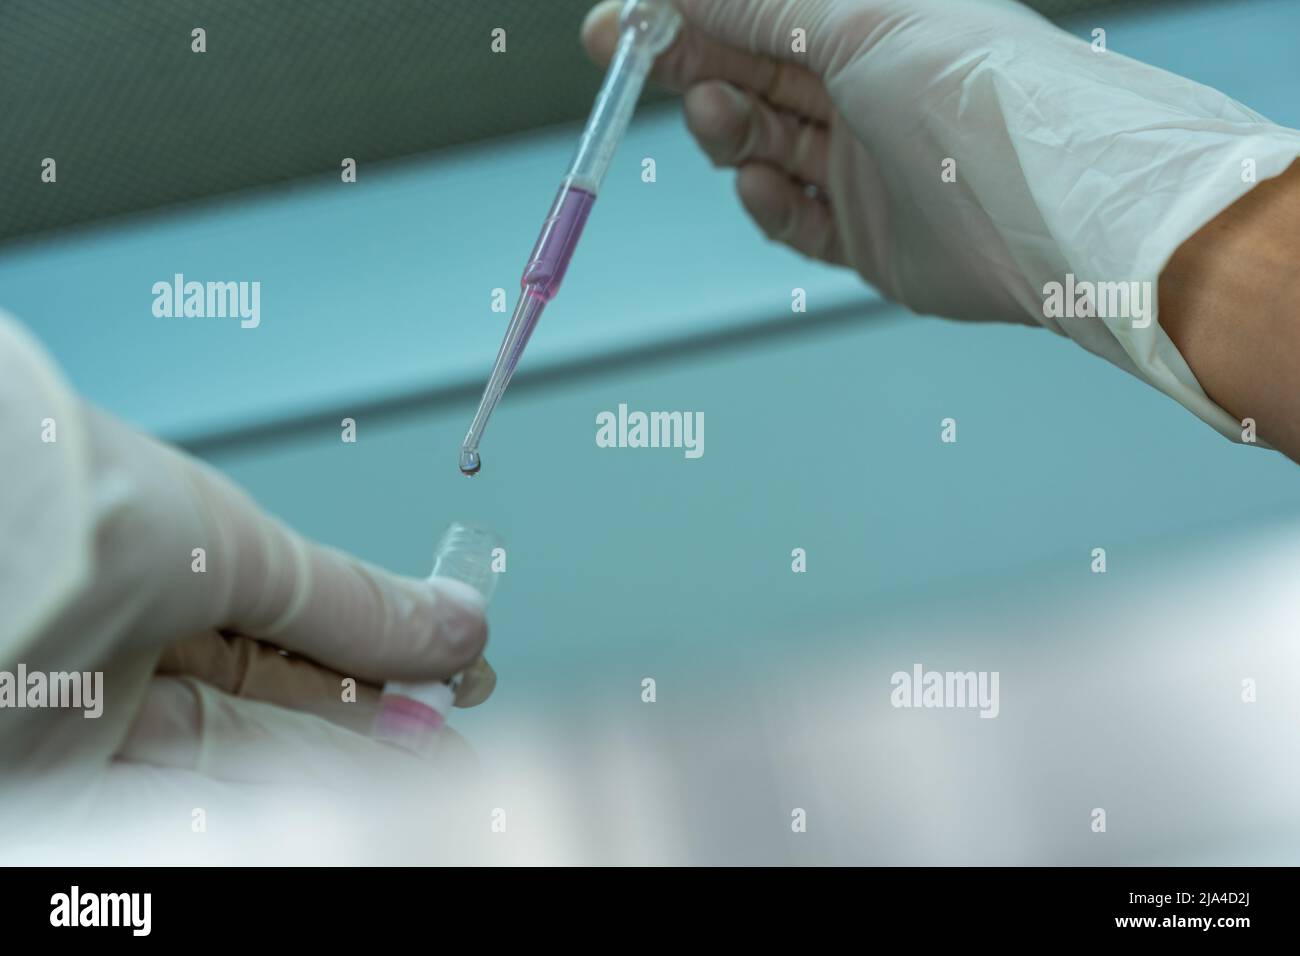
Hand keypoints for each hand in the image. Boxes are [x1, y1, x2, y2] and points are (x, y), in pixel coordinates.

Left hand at [2, 316, 492, 777]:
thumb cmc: (63, 513)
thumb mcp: (234, 548)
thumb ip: (345, 603)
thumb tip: (454, 622)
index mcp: (149, 551)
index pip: (287, 614)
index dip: (379, 641)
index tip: (453, 663)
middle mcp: (111, 643)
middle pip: (273, 699)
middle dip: (375, 720)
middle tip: (456, 740)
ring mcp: (82, 730)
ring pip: (237, 764)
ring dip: (339, 776)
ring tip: (434, 780)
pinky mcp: (61, 806)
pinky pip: (183, 813)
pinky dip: (271, 813)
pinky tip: (341, 809)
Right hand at [583, 0, 1299, 438]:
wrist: (1049, 209)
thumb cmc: (973, 91)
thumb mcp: (858, 19)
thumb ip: (762, 2)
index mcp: (874, 24)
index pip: (760, 15)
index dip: (687, 14)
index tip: (620, 23)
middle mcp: (870, 92)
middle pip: (753, 76)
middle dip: (688, 65)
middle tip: (624, 60)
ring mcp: (868, 167)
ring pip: (765, 145)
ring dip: (726, 130)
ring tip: (713, 116)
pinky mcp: (868, 238)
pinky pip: (795, 219)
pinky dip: (765, 202)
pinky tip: (755, 182)